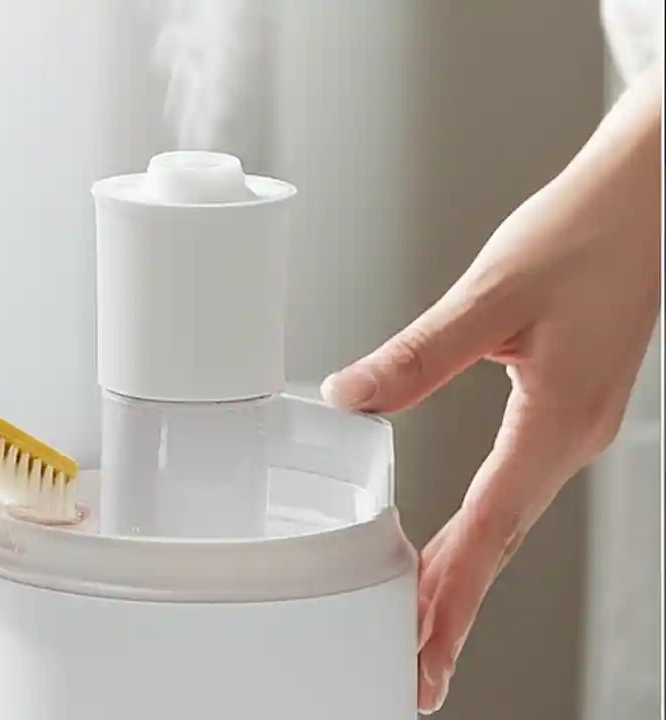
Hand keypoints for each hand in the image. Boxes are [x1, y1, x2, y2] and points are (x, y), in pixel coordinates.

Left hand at [322, 63, 660, 712]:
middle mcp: (569, 439)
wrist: (648, 197)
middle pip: (501, 546)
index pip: (488, 533)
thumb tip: (351, 397)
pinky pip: (517, 493)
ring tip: (424, 630)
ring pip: (510, 525)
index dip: (448, 598)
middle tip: (416, 674)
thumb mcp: (493, 292)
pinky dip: (483, 533)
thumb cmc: (586, 234)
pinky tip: (459, 547)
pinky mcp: (566, 409)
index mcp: (555, 422)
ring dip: (466, 578)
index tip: (419, 653)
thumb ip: (419, 353)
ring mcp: (572, 428)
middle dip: (455, 613)